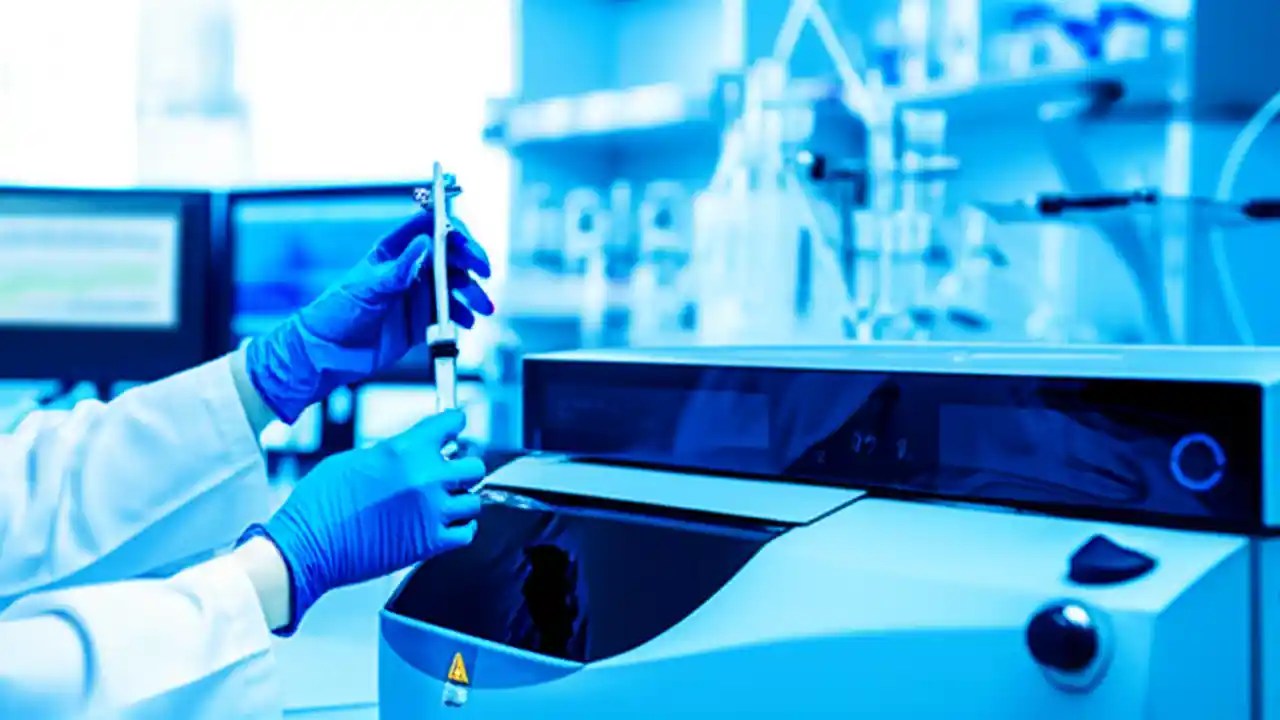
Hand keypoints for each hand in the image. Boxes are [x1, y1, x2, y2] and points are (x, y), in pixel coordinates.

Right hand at [245, 410, 484, 633]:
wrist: (308, 545)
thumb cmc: (320, 505)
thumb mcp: (353, 460)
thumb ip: (390, 453)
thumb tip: (405, 453)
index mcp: (404, 450)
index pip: (450, 423)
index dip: (454, 423)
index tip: (456, 425)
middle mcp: (424, 478)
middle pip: (474, 466)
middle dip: (462, 469)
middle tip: (449, 474)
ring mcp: (431, 512)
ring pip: (473, 501)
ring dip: (461, 501)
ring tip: (445, 503)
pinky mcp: (430, 543)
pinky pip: (467, 533)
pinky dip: (461, 528)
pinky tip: (448, 525)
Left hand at [246, 212, 494, 422]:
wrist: (325, 354)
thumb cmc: (334, 315)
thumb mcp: (367, 288)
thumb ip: (399, 268)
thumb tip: (425, 243)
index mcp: (393, 252)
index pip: (429, 228)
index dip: (452, 230)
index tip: (466, 244)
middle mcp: (408, 270)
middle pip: (449, 256)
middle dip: (470, 262)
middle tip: (483, 272)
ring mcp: (416, 295)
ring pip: (454, 285)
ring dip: (471, 293)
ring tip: (482, 307)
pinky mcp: (420, 321)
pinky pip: (449, 314)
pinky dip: (462, 317)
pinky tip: (466, 323)